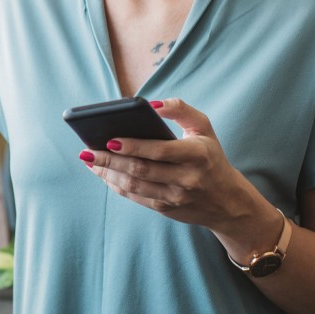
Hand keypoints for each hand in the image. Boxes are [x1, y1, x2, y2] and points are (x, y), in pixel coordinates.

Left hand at [79, 98, 252, 228]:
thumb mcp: (204, 129)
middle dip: (110, 160)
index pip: (159, 150)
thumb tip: (151, 104)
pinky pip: (136, 197)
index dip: (133, 146)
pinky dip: (116, 185)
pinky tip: (102, 173)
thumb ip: (181, 110)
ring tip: (89, 160)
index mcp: (197, 155)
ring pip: (135, 186)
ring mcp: (175, 197)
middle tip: (87, 151)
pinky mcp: (166, 209)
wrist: (228, 202)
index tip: (109, 139)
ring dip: (108, 173)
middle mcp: (186, 179)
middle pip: (141, 170)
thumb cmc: (211, 157)